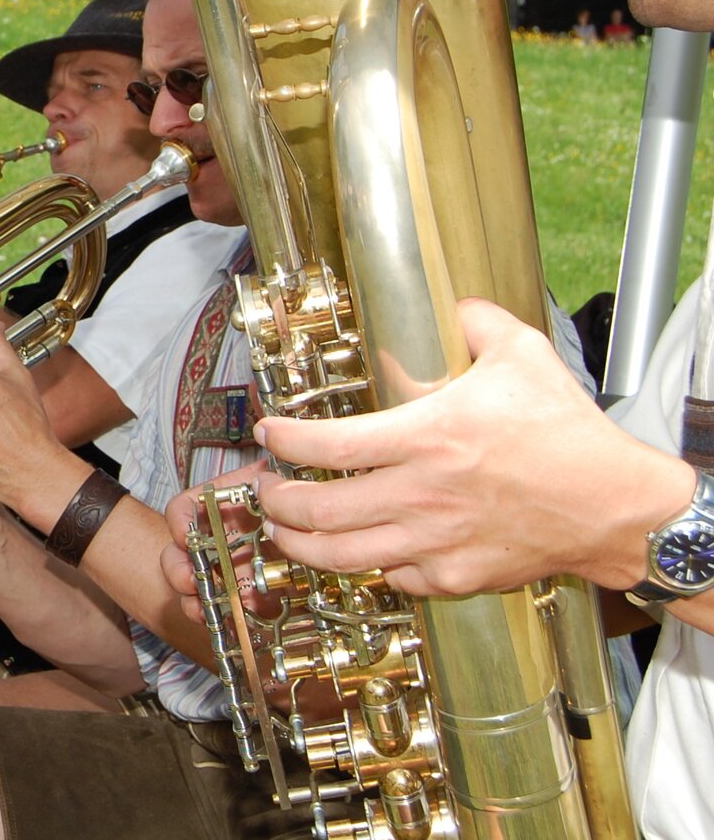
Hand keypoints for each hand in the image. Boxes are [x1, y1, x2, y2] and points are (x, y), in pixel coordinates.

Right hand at [160, 459, 270, 624]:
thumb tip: (268, 466)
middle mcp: (207, 543)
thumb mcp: (267, 491)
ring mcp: (216, 574)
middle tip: (190, 579)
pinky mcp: (232, 600)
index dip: (179, 522)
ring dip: (192, 599)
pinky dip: (219, 619)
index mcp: (211, 512)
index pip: (181, 511)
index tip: (184, 533)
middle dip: (177, 570)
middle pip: (176, 555)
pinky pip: (214, 612)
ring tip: (204, 608)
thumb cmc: (271, 510)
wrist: (296, 542)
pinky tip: (230, 622)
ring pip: (189, 588)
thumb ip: (262, 479)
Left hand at [253, 298, 693, 595]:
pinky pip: (394, 578)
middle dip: (274, 502)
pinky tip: (358, 551)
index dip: (283, 442)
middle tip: (263, 491)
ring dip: (300, 545)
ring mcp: (436, 542)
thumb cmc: (569, 435)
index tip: (267, 433)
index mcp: (428, 437)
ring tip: (283, 531)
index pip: (329, 446)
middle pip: (319, 511)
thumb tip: (456, 303)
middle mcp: (422, 494)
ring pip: (343, 556)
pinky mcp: (456, 577)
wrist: (616, 507)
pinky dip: (368, 567)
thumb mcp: (523, 355)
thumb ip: (478, 322)